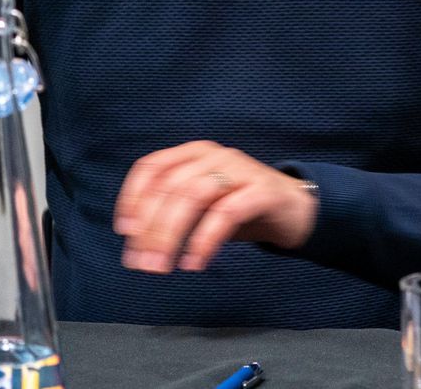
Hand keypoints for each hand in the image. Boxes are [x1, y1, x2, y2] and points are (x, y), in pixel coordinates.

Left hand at [113, 141, 316, 273]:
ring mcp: (241, 170)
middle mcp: (216, 156)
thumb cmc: (241, 207)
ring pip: (194, 196)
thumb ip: (173, 211)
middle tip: (142, 264)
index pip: (152, 166)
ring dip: (171, 235)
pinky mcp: (262, 191)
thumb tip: (136, 240)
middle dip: (150, 228)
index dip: (133, 197)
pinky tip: (195, 263)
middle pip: (170, 186)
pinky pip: (227, 213)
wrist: (295, 209)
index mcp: (196, 154)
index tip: (125, 231)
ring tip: (162, 267)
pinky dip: (205, 240)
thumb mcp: (202, 205)